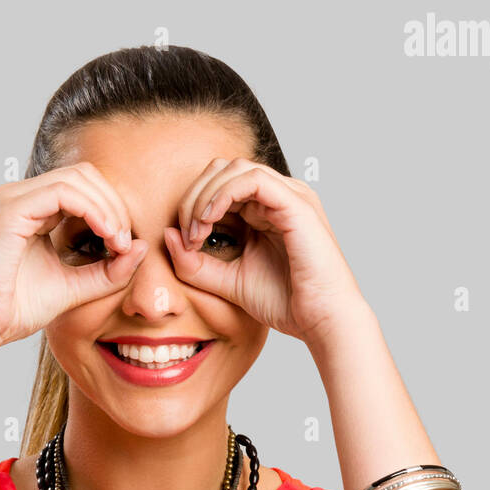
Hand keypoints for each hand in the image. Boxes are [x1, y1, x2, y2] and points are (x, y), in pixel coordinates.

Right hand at [0, 163, 147, 348]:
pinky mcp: (11, 209)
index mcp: (30, 210)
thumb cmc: (16, 310)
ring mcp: (12, 198)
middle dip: (114, 205)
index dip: (112, 210)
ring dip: (107, 207)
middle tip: (126, 243)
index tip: (125, 247)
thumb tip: (141, 247)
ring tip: (119, 241)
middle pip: (84, 175)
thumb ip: (107, 271)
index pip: (83, 188)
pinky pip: (63, 193)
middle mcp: (19, 197)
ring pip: (77, 179)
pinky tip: (106, 235)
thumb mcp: (74, 288)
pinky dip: (92, 210)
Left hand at [162, 158, 367, 345]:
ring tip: (197, 231)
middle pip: (221, 170)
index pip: (218, 185)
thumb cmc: (286, 302)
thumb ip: (196, 263)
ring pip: (233, 169)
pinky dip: (223, 194)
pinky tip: (210, 219)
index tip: (185, 242)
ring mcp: (289, 196)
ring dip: (204, 196)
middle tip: (187, 235)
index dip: (193, 206)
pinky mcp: (296, 203)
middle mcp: (278, 197)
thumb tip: (167, 233)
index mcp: (265, 210)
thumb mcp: (228, 281)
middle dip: (193, 197)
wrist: (322, 320)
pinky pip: (252, 179)